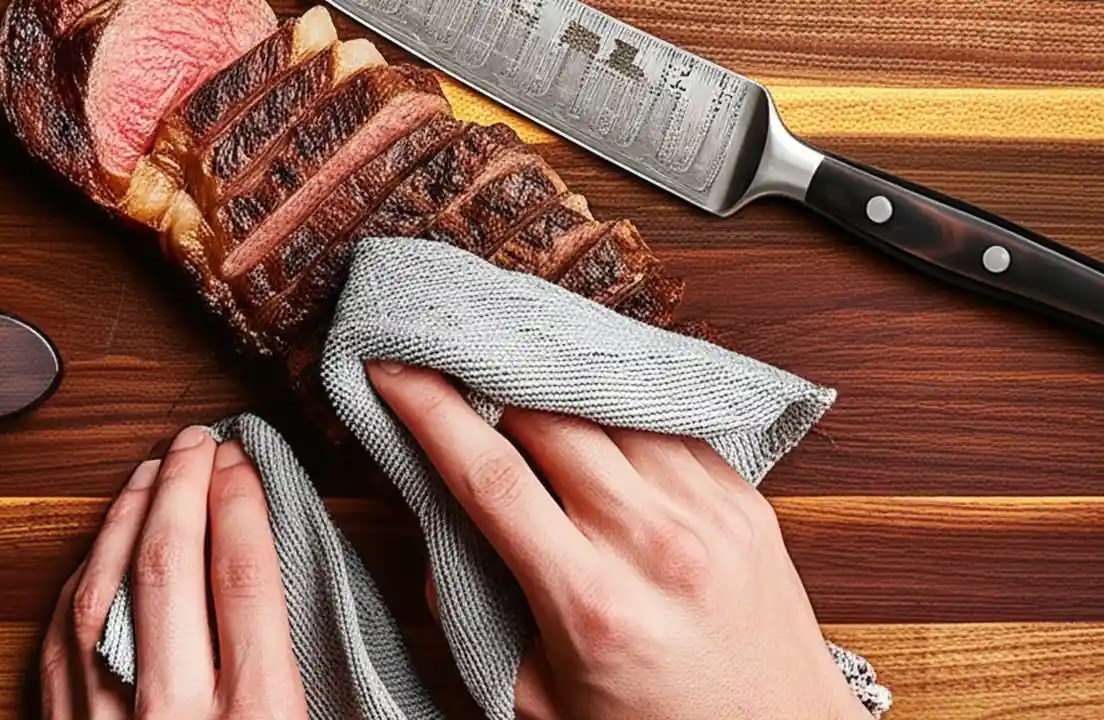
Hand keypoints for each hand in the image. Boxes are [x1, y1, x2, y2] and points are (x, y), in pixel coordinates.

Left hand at [40, 427, 306, 718]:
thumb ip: (289, 668)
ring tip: (148, 473)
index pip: (242, 575)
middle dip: (181, 486)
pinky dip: (86, 578)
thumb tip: (270, 566)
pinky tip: (105, 547)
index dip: (240, 501)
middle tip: (195, 444)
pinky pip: (63, 638)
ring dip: (126, 518)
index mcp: (254, 715)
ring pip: (102, 591)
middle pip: (168, 566)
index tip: (240, 462)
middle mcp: (174, 712)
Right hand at [368, 361, 870, 719]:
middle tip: (453, 365)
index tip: (392, 368)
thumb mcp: (537, 695)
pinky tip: (593, 415)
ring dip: (555, 389)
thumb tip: (441, 517)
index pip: (492, 478)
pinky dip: (618, 410)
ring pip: (611, 405)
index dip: (431, 411)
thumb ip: (478, 610)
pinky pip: (667, 423)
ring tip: (518, 381)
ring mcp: (709, 513)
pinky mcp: (745, 498)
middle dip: (492, 382)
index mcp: (591, 604)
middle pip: (550, 418)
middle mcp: (654, 545)